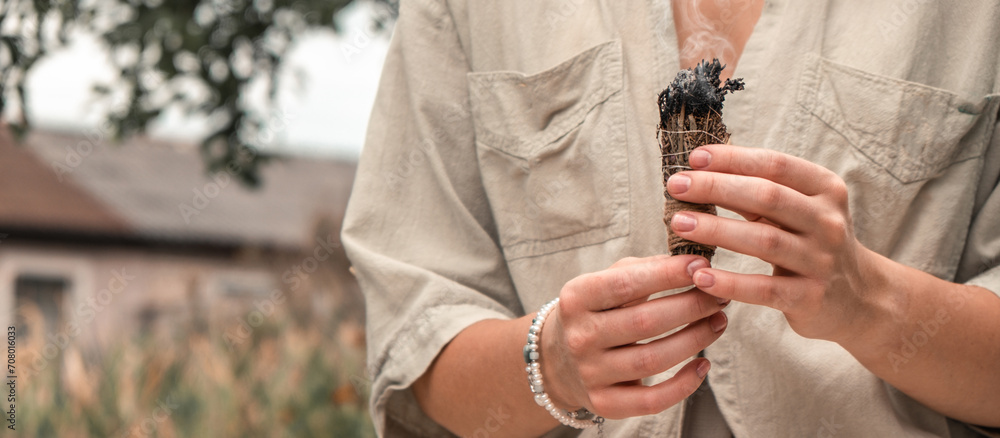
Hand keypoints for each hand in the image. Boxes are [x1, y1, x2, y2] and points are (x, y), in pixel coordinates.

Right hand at [541, 255, 728, 418]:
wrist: (558, 359)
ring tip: (718, 322)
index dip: (668, 274)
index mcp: (576, 298)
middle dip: (691, 306)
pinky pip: (651, 400)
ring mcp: (590, 373)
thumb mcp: (604, 282)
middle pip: (645, 322)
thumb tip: (691, 264)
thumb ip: (642, 270)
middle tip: (720, 295)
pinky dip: (684, 385)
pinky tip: (703, 364)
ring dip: (695, 340)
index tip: (702, 265)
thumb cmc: (595, 311)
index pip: (626, 283)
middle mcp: (579, 336)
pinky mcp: (604, 403)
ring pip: (653, 360)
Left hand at [665, 144, 888, 342]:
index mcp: (824, 190)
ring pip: (764, 240)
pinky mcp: (810, 297)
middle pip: (767, 196)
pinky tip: (700, 277)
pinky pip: (765, 289)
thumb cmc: (811, 243)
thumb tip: (701, 168)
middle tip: (676, 186)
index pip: (775, 165)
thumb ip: (760, 190)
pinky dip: (730, 282)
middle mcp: (827, 221)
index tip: (693, 157)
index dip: (732, 159)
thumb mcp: (797, 210)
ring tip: (679, 224)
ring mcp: (821, 260)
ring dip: (716, 230)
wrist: (859, 298)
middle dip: (716, 188)